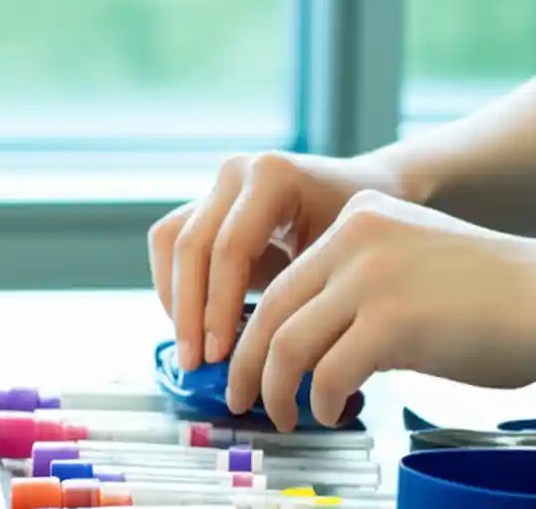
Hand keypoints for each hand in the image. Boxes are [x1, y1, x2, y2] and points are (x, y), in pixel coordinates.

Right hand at [148, 152, 408, 369]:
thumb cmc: (361, 231)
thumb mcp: (339, 262)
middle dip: (189, 311)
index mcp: (274, 177)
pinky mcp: (209, 201)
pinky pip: (175, 242)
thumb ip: (299, 299)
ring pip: (171, 240)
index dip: (219, 307)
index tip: (220, 356)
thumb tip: (267, 361)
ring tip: (193, 351)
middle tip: (197, 364)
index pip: (230, 249)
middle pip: (191, 244)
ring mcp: (220, 183)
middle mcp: (239, 171)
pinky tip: (197, 327)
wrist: (364, 192)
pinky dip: (178, 286)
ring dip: (175, 299)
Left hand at [225, 190, 535, 431]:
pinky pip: (326, 373)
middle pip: (273, 310)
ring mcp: (371, 278)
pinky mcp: (389, 322)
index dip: (258, 330)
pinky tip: (333, 411)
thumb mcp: (415, 261)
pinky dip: (320, 402)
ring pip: (286, 344)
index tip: (252, 362)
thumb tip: (317, 343)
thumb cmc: (498, 296)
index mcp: (362, 217)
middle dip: (249, 363)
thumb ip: (365, 286)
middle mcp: (357, 237)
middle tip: (245, 398)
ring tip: (285, 416)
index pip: (286, 278)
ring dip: (276, 390)